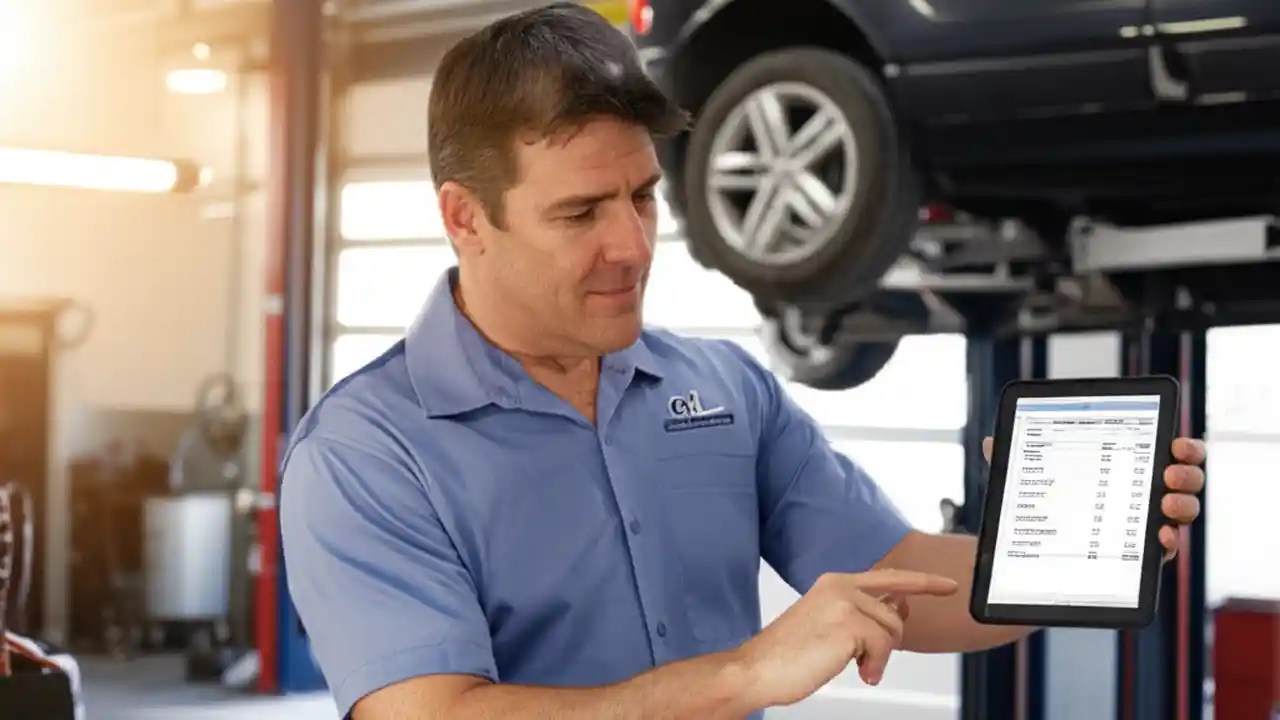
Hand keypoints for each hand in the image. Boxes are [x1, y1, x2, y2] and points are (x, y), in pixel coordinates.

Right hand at [731, 570, 957, 709]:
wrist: (757, 668)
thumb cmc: (788, 653)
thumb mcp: (830, 625)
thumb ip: (863, 613)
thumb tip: (899, 611)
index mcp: (835, 582)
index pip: (890, 577)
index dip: (923, 582)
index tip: (948, 586)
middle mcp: (840, 586)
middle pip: (895, 614)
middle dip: (887, 643)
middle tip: (863, 659)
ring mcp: (844, 602)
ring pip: (892, 631)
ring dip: (877, 657)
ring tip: (853, 665)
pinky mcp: (848, 623)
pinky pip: (883, 646)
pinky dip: (874, 665)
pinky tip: (858, 672)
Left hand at [982, 436, 1206, 560]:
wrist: (1037, 559)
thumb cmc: (1044, 508)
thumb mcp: (1029, 482)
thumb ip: (1015, 461)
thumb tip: (990, 441)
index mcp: (1127, 468)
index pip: (1169, 453)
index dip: (1183, 447)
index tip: (1175, 443)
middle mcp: (1145, 495)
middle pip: (1186, 481)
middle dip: (1187, 474)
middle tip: (1168, 473)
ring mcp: (1147, 525)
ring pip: (1183, 513)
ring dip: (1183, 506)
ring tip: (1165, 504)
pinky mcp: (1142, 555)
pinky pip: (1166, 549)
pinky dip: (1168, 542)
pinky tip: (1159, 536)